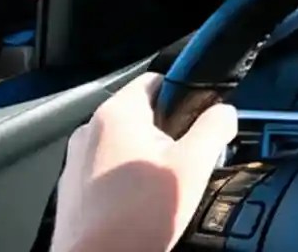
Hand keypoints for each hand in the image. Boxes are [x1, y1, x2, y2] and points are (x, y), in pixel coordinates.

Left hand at [51, 73, 237, 251]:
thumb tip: (225, 112)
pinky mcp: (72, 190)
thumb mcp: (194, 165)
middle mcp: (89, 130)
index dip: (184, 95)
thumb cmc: (138, 217)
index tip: (199, 119)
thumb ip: (215, 128)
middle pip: (142, 116)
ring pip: (124, 146)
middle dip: (168, 135)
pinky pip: (107, 173)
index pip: (156, 80)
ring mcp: (76, 161)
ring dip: (146, 161)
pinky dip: (126, 184)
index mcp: (117, 113)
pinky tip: (141, 206)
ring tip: (163, 191)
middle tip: (186, 163)